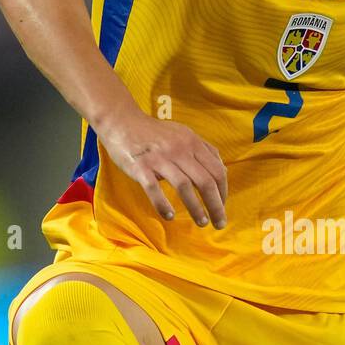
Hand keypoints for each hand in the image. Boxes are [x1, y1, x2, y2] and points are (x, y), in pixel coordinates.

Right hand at [100, 109, 227, 226]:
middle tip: (219, 223)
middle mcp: (179, 150)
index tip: (222, 206)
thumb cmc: (155, 133)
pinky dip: (163, 205)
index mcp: (192, 143)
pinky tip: (169, 216)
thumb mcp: (183, 134)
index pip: (217, 171)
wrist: (122, 121)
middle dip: (216, 206)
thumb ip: (202, 150)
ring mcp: (159, 158)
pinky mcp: (140, 167)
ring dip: (195, 209)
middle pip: (205, 181)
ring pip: (184, 187)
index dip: (223, 192)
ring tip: (202, 222)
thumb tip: (222, 171)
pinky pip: (154, 189)